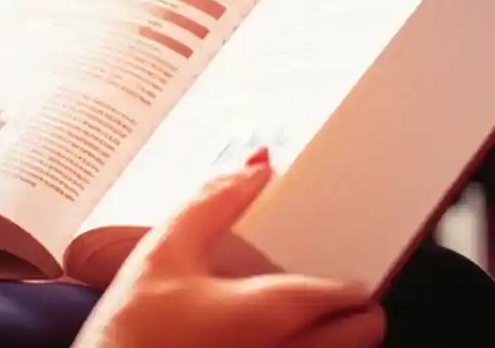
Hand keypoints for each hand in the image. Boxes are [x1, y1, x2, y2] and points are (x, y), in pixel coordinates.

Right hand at [72, 148, 384, 347]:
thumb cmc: (130, 331)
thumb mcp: (165, 252)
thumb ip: (213, 203)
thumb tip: (258, 166)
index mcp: (272, 314)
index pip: (350, 294)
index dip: (353, 272)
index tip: (346, 257)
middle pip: (364, 333)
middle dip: (359, 309)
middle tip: (336, 286)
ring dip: (334, 333)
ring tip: (306, 311)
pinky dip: (304, 347)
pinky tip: (269, 336)